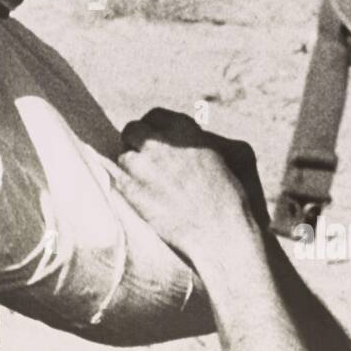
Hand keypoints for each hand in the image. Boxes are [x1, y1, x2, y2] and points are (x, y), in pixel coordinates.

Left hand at [114, 108, 268, 264]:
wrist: (222, 234)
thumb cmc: (232, 196)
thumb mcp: (229, 152)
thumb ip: (198, 140)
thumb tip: (182, 137)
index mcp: (184, 129)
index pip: (154, 116)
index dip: (153, 129)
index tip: (156, 141)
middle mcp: (159, 143)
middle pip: (132, 130)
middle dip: (136, 143)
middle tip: (145, 160)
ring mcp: (142, 166)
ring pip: (123, 157)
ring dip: (132, 167)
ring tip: (148, 183)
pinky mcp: (131, 190)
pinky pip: (118, 179)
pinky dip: (128, 187)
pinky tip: (144, 197)